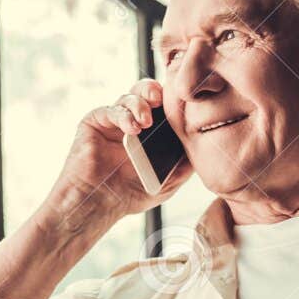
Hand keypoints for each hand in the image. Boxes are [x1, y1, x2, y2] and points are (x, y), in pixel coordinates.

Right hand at [43, 78, 194, 229]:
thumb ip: (185, 162)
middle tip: (160, 100)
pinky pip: (111, 109)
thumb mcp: (168, 182)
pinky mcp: (94, 122)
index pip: (164, 107)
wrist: (97, 205)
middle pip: (146, 93)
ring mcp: (113, 121)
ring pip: (129, 96)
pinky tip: (132, 128)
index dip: (172, 101)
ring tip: (146, 121)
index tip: (181, 104)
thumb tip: (204, 142)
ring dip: (140, 104)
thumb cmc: (129, 196)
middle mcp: (132, 122)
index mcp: (151, 133)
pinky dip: (123, 114)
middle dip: (155, 92)